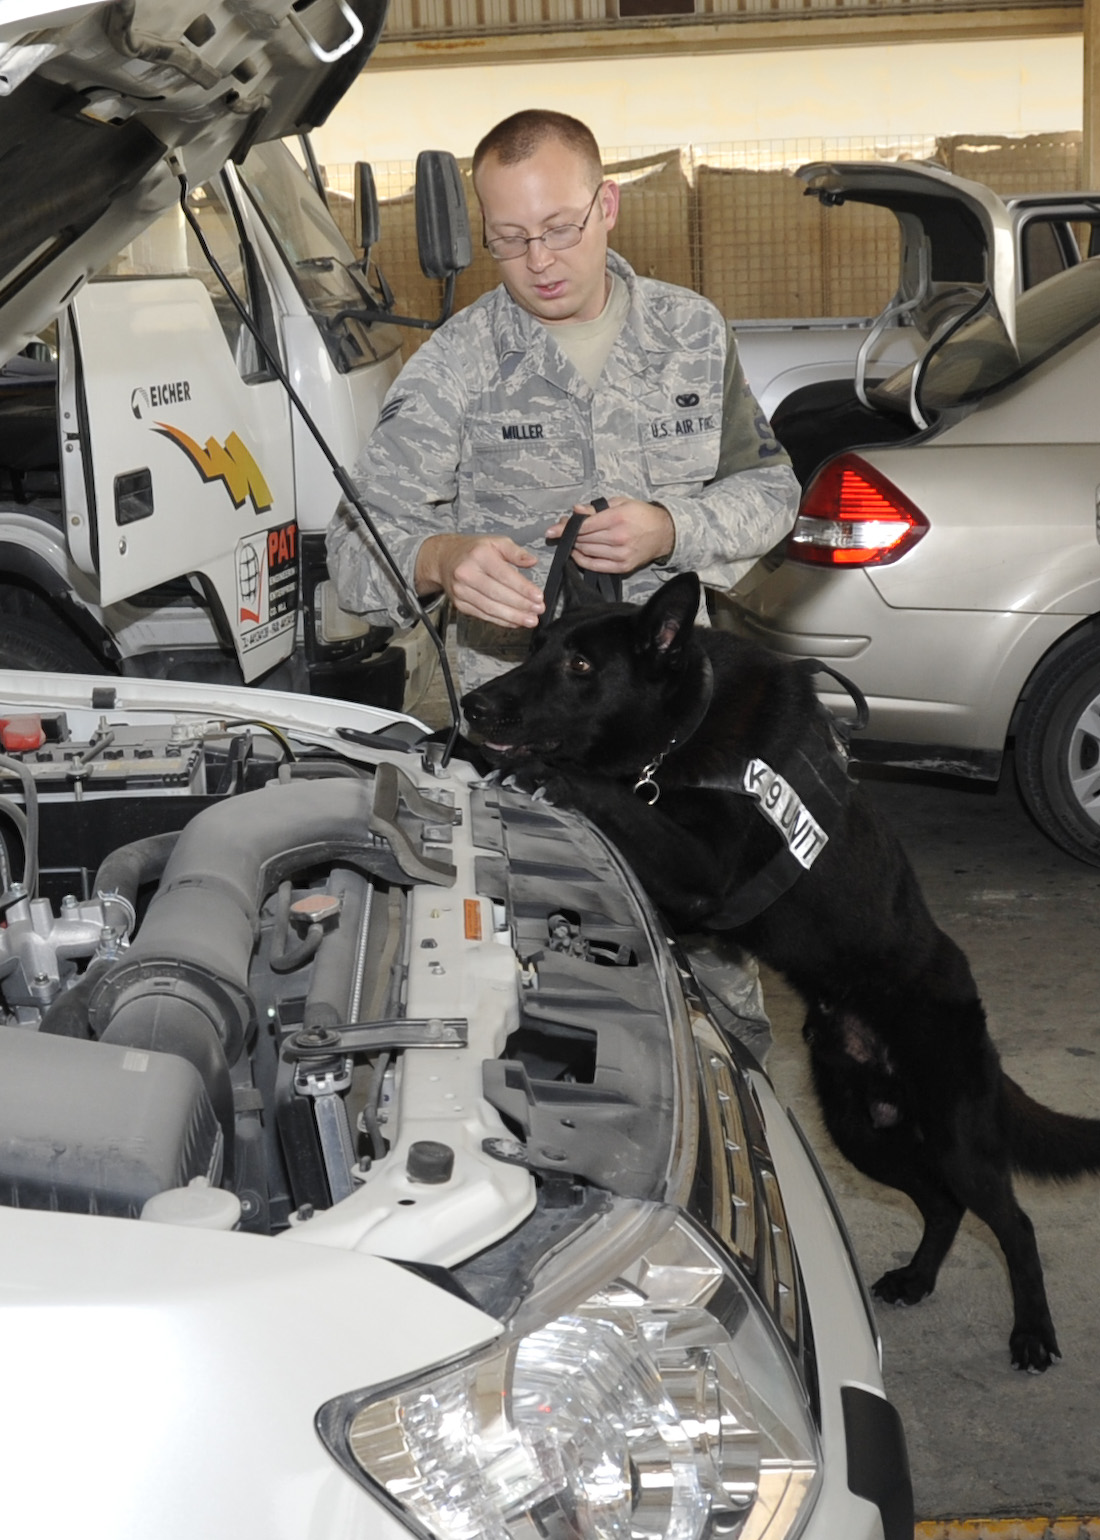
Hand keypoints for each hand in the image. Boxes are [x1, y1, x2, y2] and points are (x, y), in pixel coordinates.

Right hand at [416, 533, 544, 628]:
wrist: (444, 559)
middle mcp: (467, 574)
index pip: (504, 575)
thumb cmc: (473, 551)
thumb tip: (532, 560)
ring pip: (490, 608)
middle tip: (538, 611)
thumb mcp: (495, 542)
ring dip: (513, 617)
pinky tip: (514, 622)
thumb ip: (515, 551)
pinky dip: (501, 621)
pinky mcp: (460, 604)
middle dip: (521, 605)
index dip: (523, 588)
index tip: (538, 597)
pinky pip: (483, 615)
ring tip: (530, 620)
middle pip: (497, 594)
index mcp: (479, 556)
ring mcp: (462, 591)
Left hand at [546, 497, 674, 574]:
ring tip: (571, 540)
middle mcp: (618, 538)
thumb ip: (596, 508)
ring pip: (587, 552)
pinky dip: (582, 560)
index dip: (564, 528)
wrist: (663, 533)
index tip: (551, 530)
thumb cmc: (641, 515)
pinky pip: (595, 566)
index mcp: (617, 518)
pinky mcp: (622, 567)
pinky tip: (577, 553)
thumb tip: (575, 510)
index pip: (584, 525)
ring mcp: (620, 555)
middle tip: (562, 530)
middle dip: (569, 535)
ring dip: (575, 547)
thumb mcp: (620, 503)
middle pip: (583, 539)